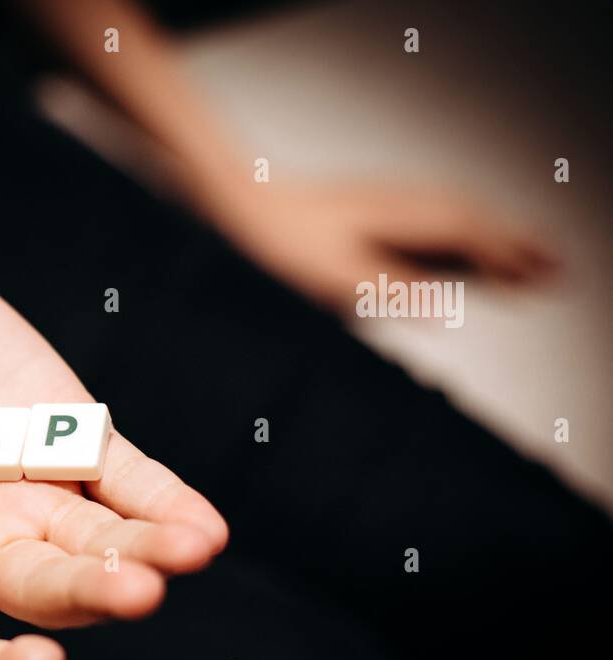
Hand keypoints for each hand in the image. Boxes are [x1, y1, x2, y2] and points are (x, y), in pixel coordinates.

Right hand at [0, 246, 227, 659]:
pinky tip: (202, 528)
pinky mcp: (69, 431)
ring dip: (147, 552)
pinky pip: (126, 475)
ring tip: (190, 552)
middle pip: (45, 588)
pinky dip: (163, 501)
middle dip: (92, 594)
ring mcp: (31, 486)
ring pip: (98, 537)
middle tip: (138, 592)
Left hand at [215, 182, 558, 311]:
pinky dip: (463, 233)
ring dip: (496, 237)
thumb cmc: (284, 245)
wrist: (246, 208)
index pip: (471, 237)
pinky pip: (436, 219)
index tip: (542, 278)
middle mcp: (405, 203)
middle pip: (476, 224)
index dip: (510, 259)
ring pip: (459, 218)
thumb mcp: (337, 279)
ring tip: (530, 258)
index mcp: (403, 218)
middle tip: (558, 269)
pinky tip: (467, 245)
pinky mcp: (377, 208)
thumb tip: (448, 311)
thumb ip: (396, 293)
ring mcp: (392, 202)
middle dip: (517, 246)